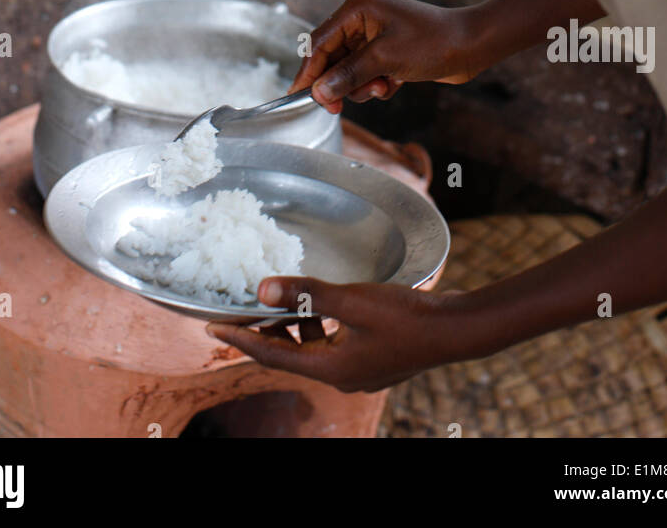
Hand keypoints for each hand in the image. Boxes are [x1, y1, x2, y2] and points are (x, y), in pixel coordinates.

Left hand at [206, 276, 472, 392]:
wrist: (454, 330)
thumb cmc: (405, 316)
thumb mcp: (352, 300)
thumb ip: (307, 292)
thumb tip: (262, 289)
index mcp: (331, 368)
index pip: (272, 355)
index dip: (240, 339)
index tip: (212, 329)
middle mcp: (341, 376)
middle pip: (289, 355)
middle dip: (264, 332)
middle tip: (240, 311)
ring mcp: (359, 371)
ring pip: (313, 349)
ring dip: (295, 326)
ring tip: (282, 299)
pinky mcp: (373, 360)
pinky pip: (333, 345)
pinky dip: (319, 326)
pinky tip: (323, 303)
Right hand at [291, 0, 484, 111]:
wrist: (472, 46)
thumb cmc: (433, 42)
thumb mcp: (385, 60)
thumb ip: (348, 75)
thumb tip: (319, 91)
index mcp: (358, 7)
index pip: (320, 41)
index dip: (308, 70)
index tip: (297, 95)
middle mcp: (363, 17)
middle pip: (333, 57)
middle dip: (340, 82)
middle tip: (336, 108)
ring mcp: (376, 34)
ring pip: (350, 69)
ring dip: (362, 85)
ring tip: (382, 88)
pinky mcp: (388, 50)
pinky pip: (367, 73)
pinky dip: (376, 84)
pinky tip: (393, 85)